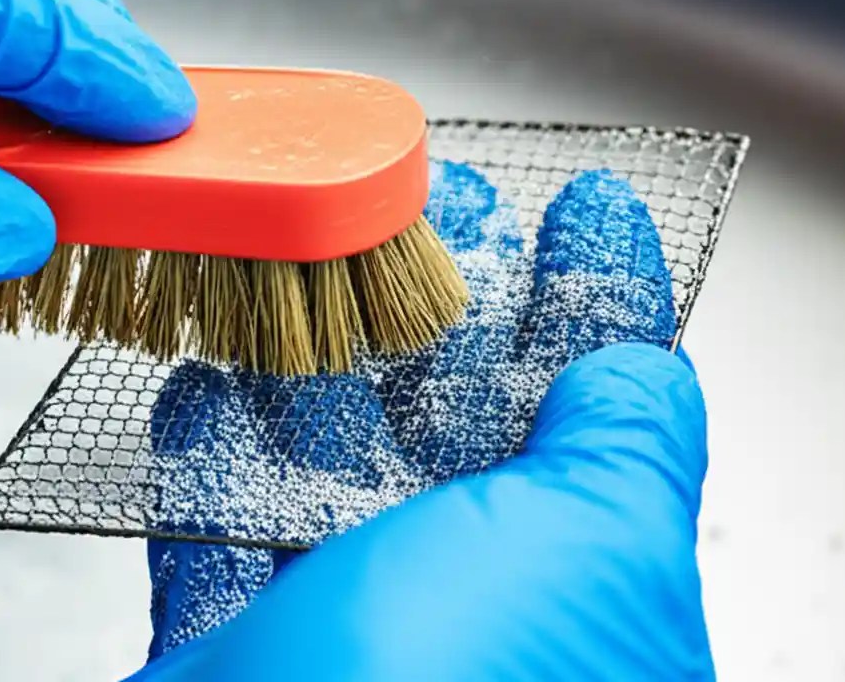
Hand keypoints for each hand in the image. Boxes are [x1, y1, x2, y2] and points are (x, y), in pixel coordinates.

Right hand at [134, 169, 714, 679]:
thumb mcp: (587, 546)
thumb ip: (626, 448)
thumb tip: (644, 368)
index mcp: (583, 590)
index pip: (604, 416)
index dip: (601, 299)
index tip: (588, 211)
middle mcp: (472, 616)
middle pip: (459, 427)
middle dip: (441, 311)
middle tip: (427, 209)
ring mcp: (351, 639)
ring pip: (328, 473)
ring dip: (306, 374)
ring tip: (296, 275)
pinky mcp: (241, 657)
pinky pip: (219, 538)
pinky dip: (206, 463)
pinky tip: (200, 392)